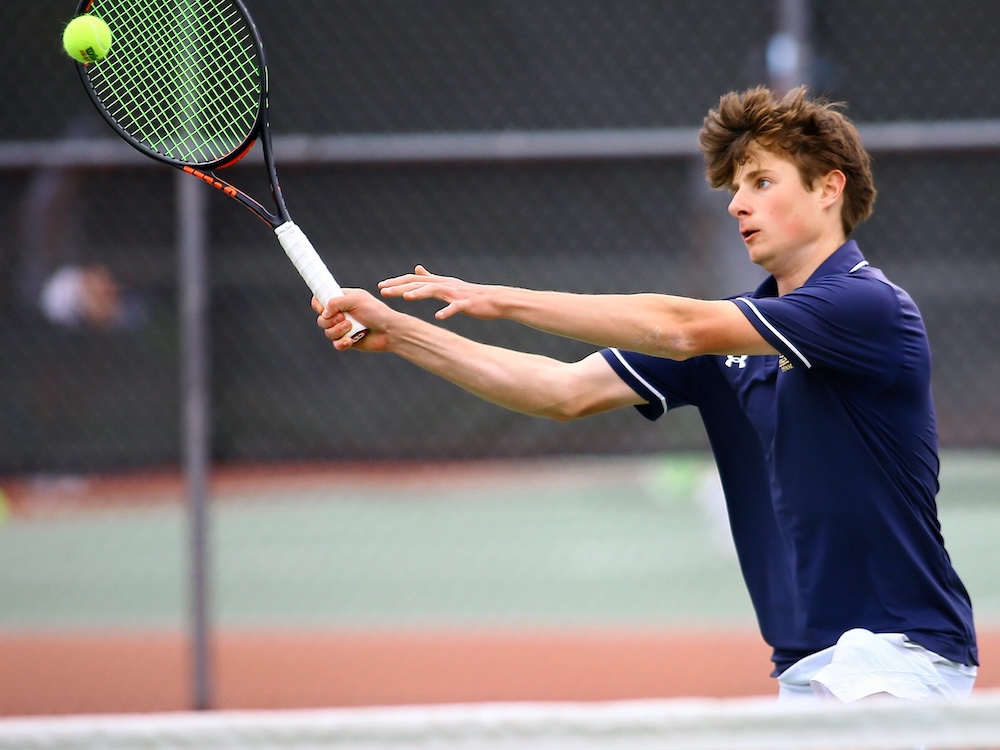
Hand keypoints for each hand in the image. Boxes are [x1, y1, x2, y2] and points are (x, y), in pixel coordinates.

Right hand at [312, 289, 390, 351]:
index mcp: (342, 299)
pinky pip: (336, 344)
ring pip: (327, 332)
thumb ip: (336, 302)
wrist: (390, 331)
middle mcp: (341, 313)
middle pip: (321, 319)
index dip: (319, 305)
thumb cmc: (377, 312)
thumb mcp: (357, 300)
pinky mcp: (347, 341)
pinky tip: (351, 341)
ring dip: (338, 330)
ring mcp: (343, 328)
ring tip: (351, 327)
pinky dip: (342, 343)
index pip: (321, 299)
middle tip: (344, 317)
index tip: (323, 308)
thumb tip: (323, 313)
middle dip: (330, 320)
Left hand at [378, 265, 504, 320]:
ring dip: (419, 294)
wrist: (495, 299)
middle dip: (400, 287)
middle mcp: (445, 284)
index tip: (381, 287)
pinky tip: (438, 317)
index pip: (413, 279)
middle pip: (419, 283)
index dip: (397, 282)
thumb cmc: (471, 295)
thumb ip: (431, 277)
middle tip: (383, 291)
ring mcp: (455, 293)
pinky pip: (455, 307)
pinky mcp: (467, 303)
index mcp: (439, 282)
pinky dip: (447, 311)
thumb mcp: (448, 283)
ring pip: (434, 290)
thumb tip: (416, 269)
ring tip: (405, 298)